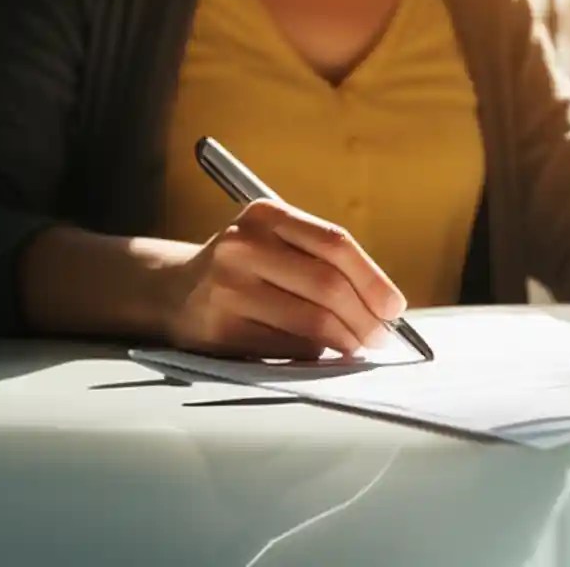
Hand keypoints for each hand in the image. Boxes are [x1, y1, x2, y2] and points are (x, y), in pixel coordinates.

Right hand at [163, 200, 405, 358]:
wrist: (174, 289)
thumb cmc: (247, 267)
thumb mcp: (277, 242)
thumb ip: (325, 262)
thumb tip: (385, 306)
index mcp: (266, 215)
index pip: (336, 244)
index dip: (373, 279)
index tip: (395, 307)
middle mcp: (243, 246)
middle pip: (328, 285)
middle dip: (366, 317)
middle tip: (381, 337)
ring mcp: (228, 288)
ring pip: (312, 321)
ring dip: (346, 340)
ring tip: (358, 346)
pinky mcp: (220, 329)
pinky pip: (287, 346)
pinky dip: (316, 354)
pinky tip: (322, 353)